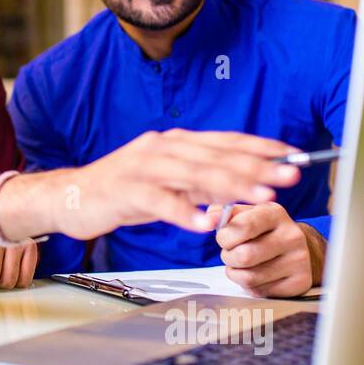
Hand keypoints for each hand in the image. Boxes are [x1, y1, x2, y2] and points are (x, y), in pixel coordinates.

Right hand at [55, 130, 301, 240]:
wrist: (70, 196)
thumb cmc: (122, 190)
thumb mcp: (168, 183)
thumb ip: (202, 183)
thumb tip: (244, 186)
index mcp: (174, 142)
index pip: (226, 141)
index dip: (260, 148)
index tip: (293, 156)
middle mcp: (161, 148)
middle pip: (216, 156)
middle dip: (256, 166)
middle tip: (289, 175)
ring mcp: (142, 167)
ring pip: (193, 174)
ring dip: (230, 185)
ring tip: (259, 196)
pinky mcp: (124, 191)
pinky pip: (158, 201)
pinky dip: (181, 212)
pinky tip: (202, 223)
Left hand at [210, 202, 325, 297]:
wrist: (298, 248)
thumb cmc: (264, 231)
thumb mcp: (248, 214)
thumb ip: (225, 214)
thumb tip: (209, 216)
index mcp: (275, 214)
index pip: (243, 227)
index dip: (225, 237)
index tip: (224, 238)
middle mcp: (291, 236)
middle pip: (244, 256)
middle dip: (228, 257)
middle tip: (231, 253)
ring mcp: (299, 260)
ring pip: (249, 277)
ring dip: (236, 273)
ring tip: (240, 264)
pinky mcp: (299, 282)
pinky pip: (260, 291)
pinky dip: (249, 286)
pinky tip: (256, 274)